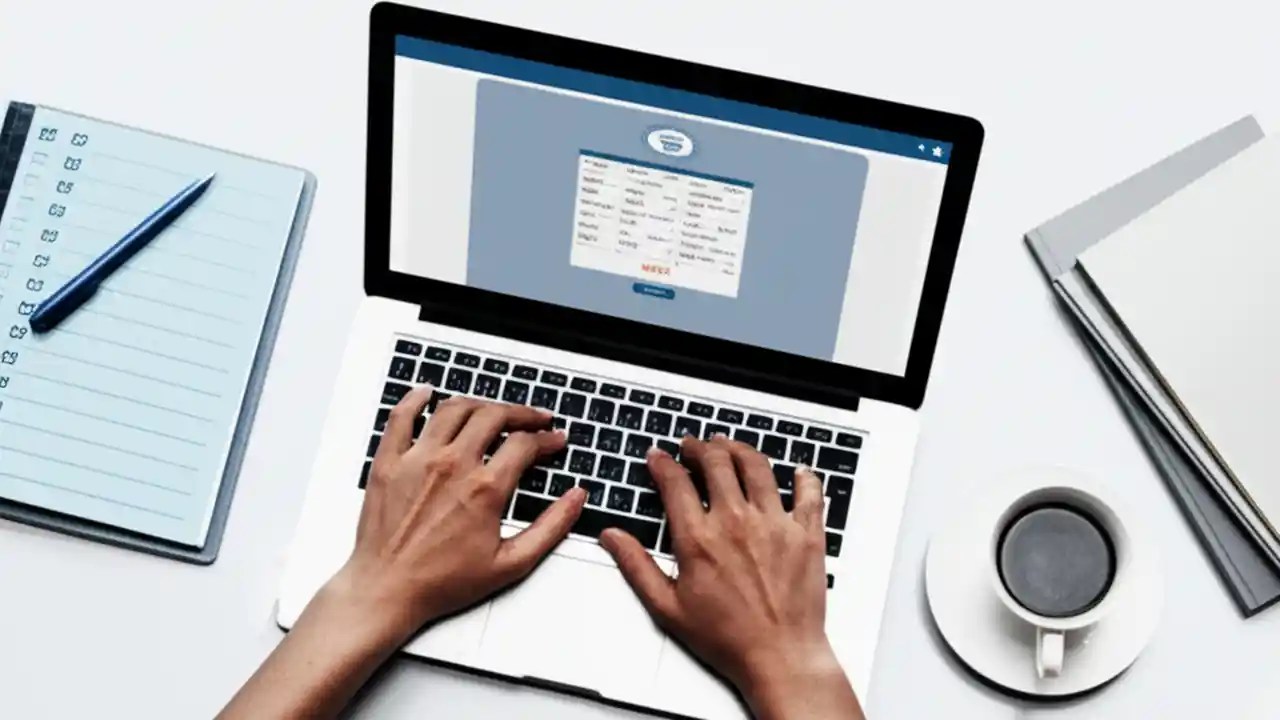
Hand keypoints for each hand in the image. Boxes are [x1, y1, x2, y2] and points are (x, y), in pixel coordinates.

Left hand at [219, 389, 586, 719]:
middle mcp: (452, 465)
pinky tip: (426, 393)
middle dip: (520, 413)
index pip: (525, 444)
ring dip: (479, 404)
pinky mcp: (388, 463)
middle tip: (533, 419)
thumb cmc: (442, 582)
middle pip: (493, 416)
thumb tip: (575, 499)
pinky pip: (401, 417)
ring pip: (453, 409)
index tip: (554, 440)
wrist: (386, 591)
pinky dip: (415, 399)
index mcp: (484, 489)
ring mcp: (417, 459)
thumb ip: (550, 528)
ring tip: (492, 410)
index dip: (547, 438)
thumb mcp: (510, 564)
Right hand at [598, 436, 860, 719]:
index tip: (659, 457)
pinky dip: (803, 478)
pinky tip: (797, 472)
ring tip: (729, 446)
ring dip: (739, 449)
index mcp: (699, 539)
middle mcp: (736, 522)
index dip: (663, 463)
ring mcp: (774, 523)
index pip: (675, 482)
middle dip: (700, 447)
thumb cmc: (727, 639)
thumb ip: (637, 567)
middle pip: (716, 462)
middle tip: (694, 446)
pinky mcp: (806, 533)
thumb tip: (612, 537)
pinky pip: (808, 492)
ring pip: (757, 466)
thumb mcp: (668, 607)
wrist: (779, 657)